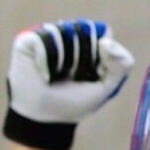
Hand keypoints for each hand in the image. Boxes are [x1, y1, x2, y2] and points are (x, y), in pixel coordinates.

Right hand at [4, 19, 133, 149]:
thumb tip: (106, 41)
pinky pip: (44, 39)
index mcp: (90, 45)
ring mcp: (48, 36)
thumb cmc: (73, 103)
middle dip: (84, 58)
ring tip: (56, 75)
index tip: (97, 72)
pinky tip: (43, 71)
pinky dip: (46, 59)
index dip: (104, 52)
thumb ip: (121, 65)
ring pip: (65, 32)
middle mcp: (69, 36)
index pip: (104, 33)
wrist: (42, 118)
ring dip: (65, 60)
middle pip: (86, 30)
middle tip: (75, 76)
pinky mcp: (28, 40)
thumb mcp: (106, 88)